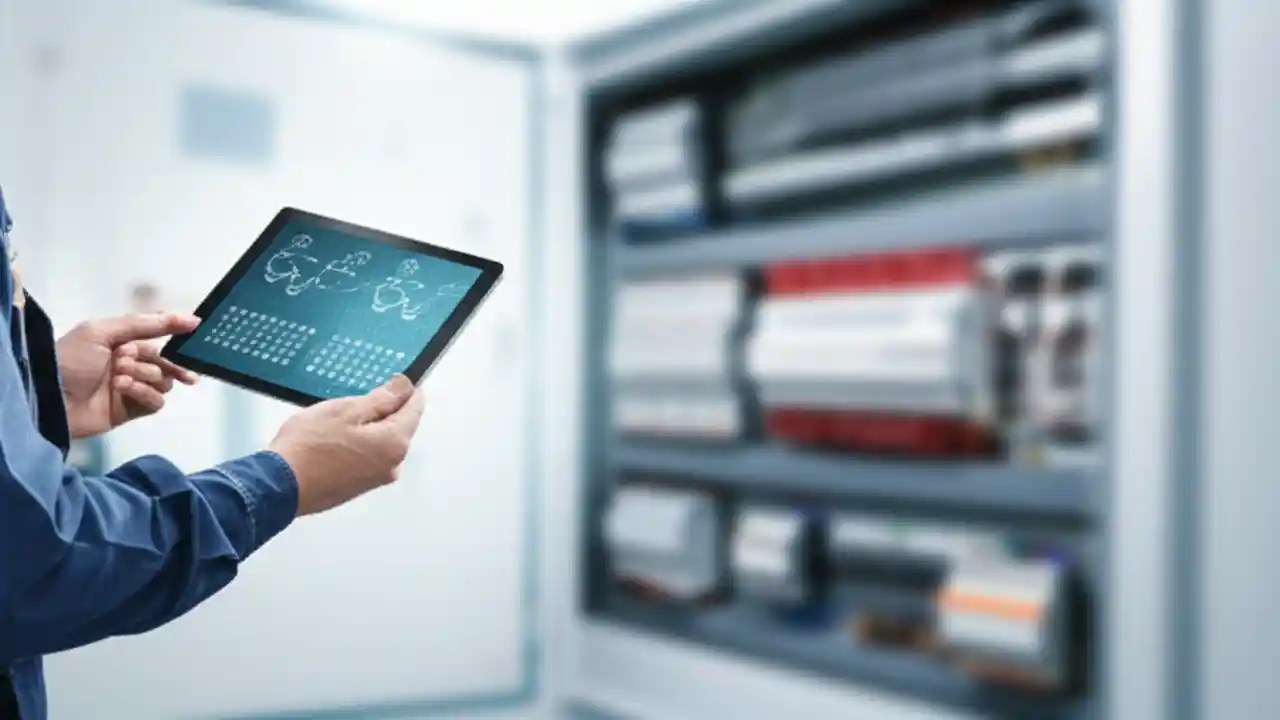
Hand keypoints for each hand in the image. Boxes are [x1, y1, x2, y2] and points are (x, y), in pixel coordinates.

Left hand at [57, 313, 200, 438]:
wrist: (48, 399)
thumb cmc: (71, 359)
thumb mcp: (102, 331)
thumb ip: (146, 323)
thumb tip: (192, 319)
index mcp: (121, 341)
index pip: (159, 335)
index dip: (176, 334)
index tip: (195, 331)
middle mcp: (130, 363)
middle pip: (165, 360)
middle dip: (151, 359)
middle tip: (127, 360)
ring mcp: (132, 388)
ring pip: (163, 381)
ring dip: (143, 375)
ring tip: (118, 378)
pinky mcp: (131, 410)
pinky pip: (156, 401)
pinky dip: (144, 393)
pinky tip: (123, 389)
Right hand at [269, 375, 425, 515]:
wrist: (279, 486)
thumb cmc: (308, 447)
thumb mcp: (346, 410)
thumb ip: (381, 398)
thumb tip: (404, 387)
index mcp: (394, 442)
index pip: (415, 408)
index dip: (406, 390)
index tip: (395, 382)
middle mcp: (392, 464)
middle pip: (399, 426)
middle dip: (381, 411)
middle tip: (350, 404)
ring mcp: (376, 479)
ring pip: (381, 442)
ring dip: (366, 429)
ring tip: (333, 425)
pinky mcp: (359, 487)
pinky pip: (366, 458)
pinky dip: (356, 446)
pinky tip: (331, 443)